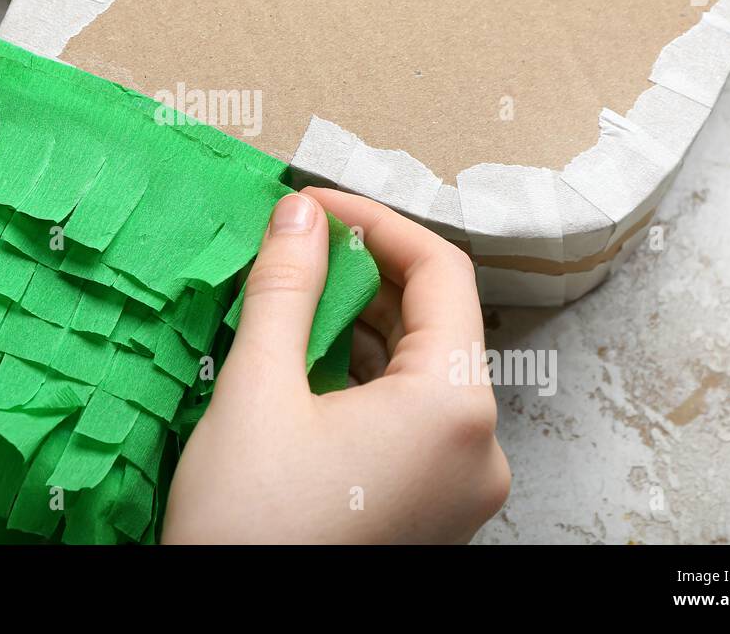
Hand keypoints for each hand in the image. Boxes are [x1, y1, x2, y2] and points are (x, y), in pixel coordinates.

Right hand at [164, 188, 509, 542]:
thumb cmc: (249, 524)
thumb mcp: (258, 391)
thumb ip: (286, 287)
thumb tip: (300, 211)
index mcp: (455, 409)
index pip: (441, 273)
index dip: (376, 222)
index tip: (311, 205)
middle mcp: (480, 448)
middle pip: (437, 322)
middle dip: (365, 274)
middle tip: (294, 247)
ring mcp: (462, 487)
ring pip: (423, 372)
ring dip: (362, 325)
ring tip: (292, 300)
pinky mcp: (433, 511)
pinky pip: (413, 419)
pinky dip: (366, 379)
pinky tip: (309, 364)